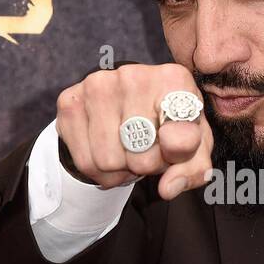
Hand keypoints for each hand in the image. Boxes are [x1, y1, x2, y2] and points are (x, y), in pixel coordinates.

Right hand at [55, 62, 212, 200]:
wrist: (126, 105)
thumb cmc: (167, 124)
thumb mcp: (193, 145)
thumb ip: (192, 169)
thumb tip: (168, 188)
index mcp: (174, 80)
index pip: (181, 139)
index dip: (176, 156)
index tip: (173, 147)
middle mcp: (134, 75)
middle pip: (143, 158)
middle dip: (147, 165)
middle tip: (147, 149)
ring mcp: (98, 85)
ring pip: (109, 163)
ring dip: (121, 169)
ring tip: (128, 150)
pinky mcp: (70, 101)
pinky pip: (85, 161)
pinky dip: (99, 170)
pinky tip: (108, 150)